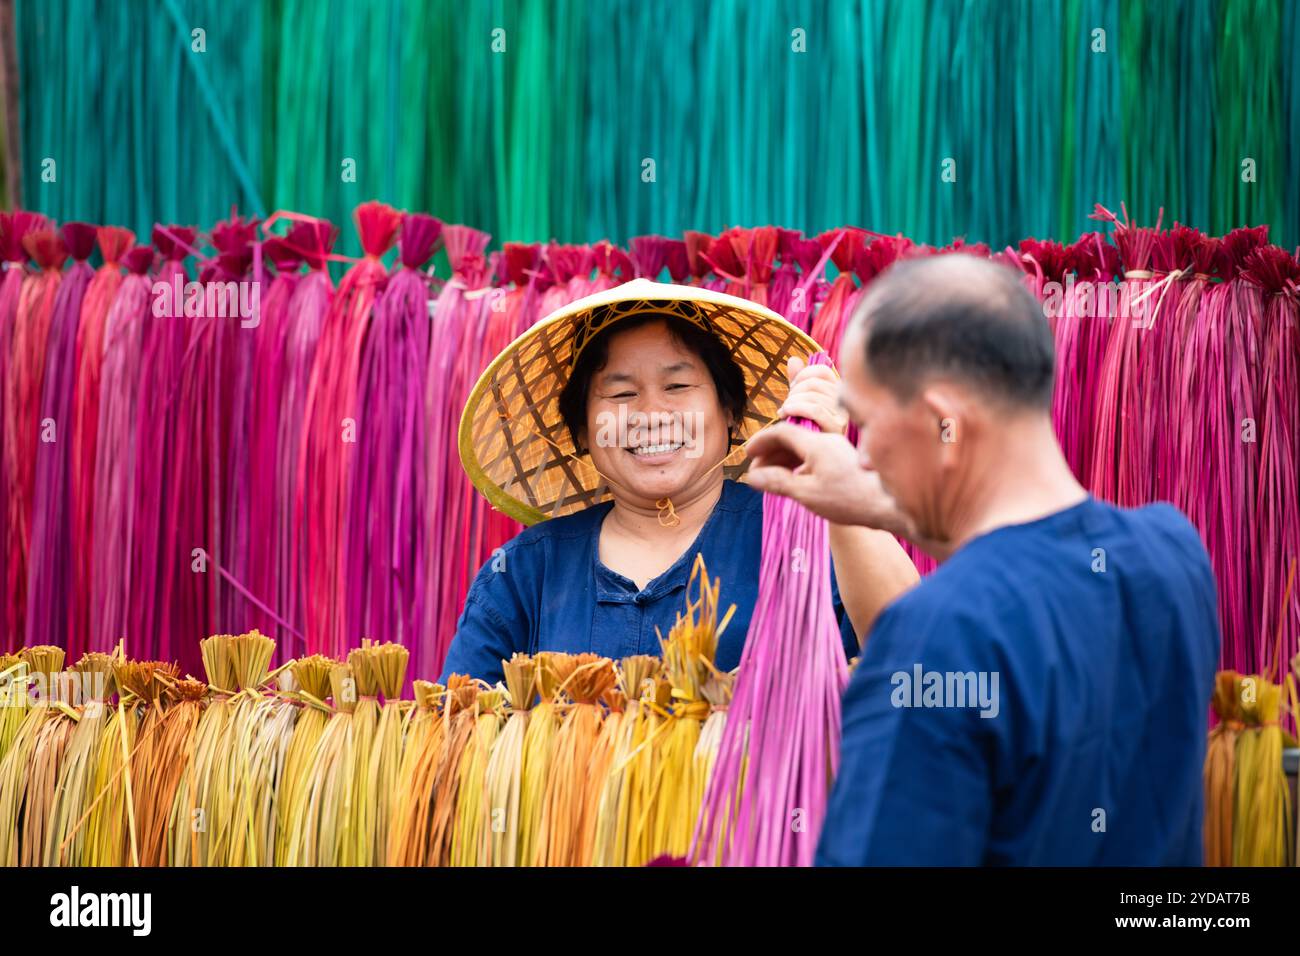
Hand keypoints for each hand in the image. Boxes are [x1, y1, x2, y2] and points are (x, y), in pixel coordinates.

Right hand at [745, 423, 910, 534]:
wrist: (888, 505)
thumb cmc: (848, 499)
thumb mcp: (807, 493)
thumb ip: (778, 482)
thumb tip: (752, 476)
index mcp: (816, 443)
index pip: (781, 431)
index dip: (761, 441)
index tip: (747, 454)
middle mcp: (826, 441)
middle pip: (791, 438)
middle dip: (770, 452)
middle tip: (756, 471)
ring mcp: (836, 450)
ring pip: (803, 448)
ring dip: (784, 459)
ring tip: (771, 477)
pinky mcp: (843, 461)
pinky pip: (815, 456)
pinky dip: (799, 464)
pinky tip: (794, 480)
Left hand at [778, 356, 847, 435]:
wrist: (807, 461)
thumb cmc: (804, 432)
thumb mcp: (800, 404)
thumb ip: (798, 382)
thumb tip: (793, 360)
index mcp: (838, 393)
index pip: (822, 371)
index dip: (803, 375)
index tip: (792, 388)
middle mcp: (844, 403)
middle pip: (814, 383)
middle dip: (794, 392)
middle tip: (786, 406)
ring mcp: (842, 416)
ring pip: (813, 396)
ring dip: (792, 402)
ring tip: (785, 413)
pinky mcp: (836, 430)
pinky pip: (815, 410)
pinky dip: (796, 408)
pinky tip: (785, 414)